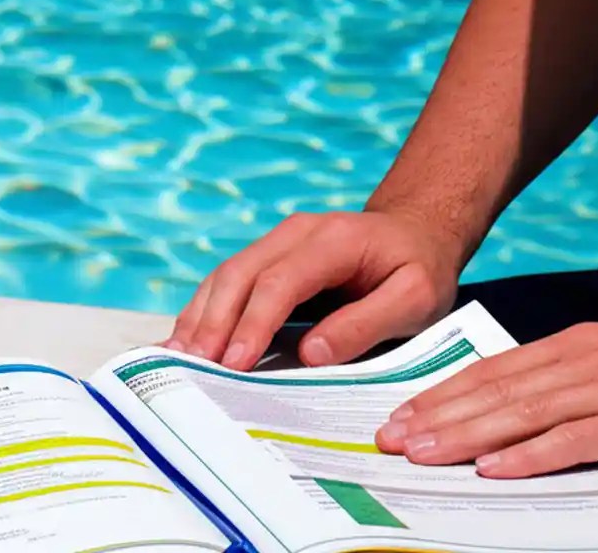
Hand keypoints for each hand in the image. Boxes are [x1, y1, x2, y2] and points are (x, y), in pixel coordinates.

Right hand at [164, 210, 462, 369]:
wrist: (414, 231)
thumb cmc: (418, 269)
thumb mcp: (416, 299)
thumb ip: (366, 323)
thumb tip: (311, 353)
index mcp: (332, 240)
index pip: (280, 281)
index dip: (252, 322)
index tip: (234, 363)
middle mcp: (293, 234)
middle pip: (238, 274)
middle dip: (212, 322)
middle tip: (193, 366)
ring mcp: (274, 242)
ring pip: (223, 276)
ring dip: (199, 318)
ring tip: (179, 359)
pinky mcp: (264, 258)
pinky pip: (225, 283)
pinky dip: (203, 313)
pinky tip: (188, 341)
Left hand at [376, 322, 597, 477]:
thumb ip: (554, 386)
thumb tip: (495, 412)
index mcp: (570, 348)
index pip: (492, 370)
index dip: (442, 394)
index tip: (400, 415)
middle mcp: (582, 362)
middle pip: (497, 391)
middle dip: (438, 416)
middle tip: (392, 438)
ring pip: (524, 413)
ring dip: (467, 434)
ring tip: (422, 454)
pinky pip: (576, 439)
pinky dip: (531, 453)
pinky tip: (491, 468)